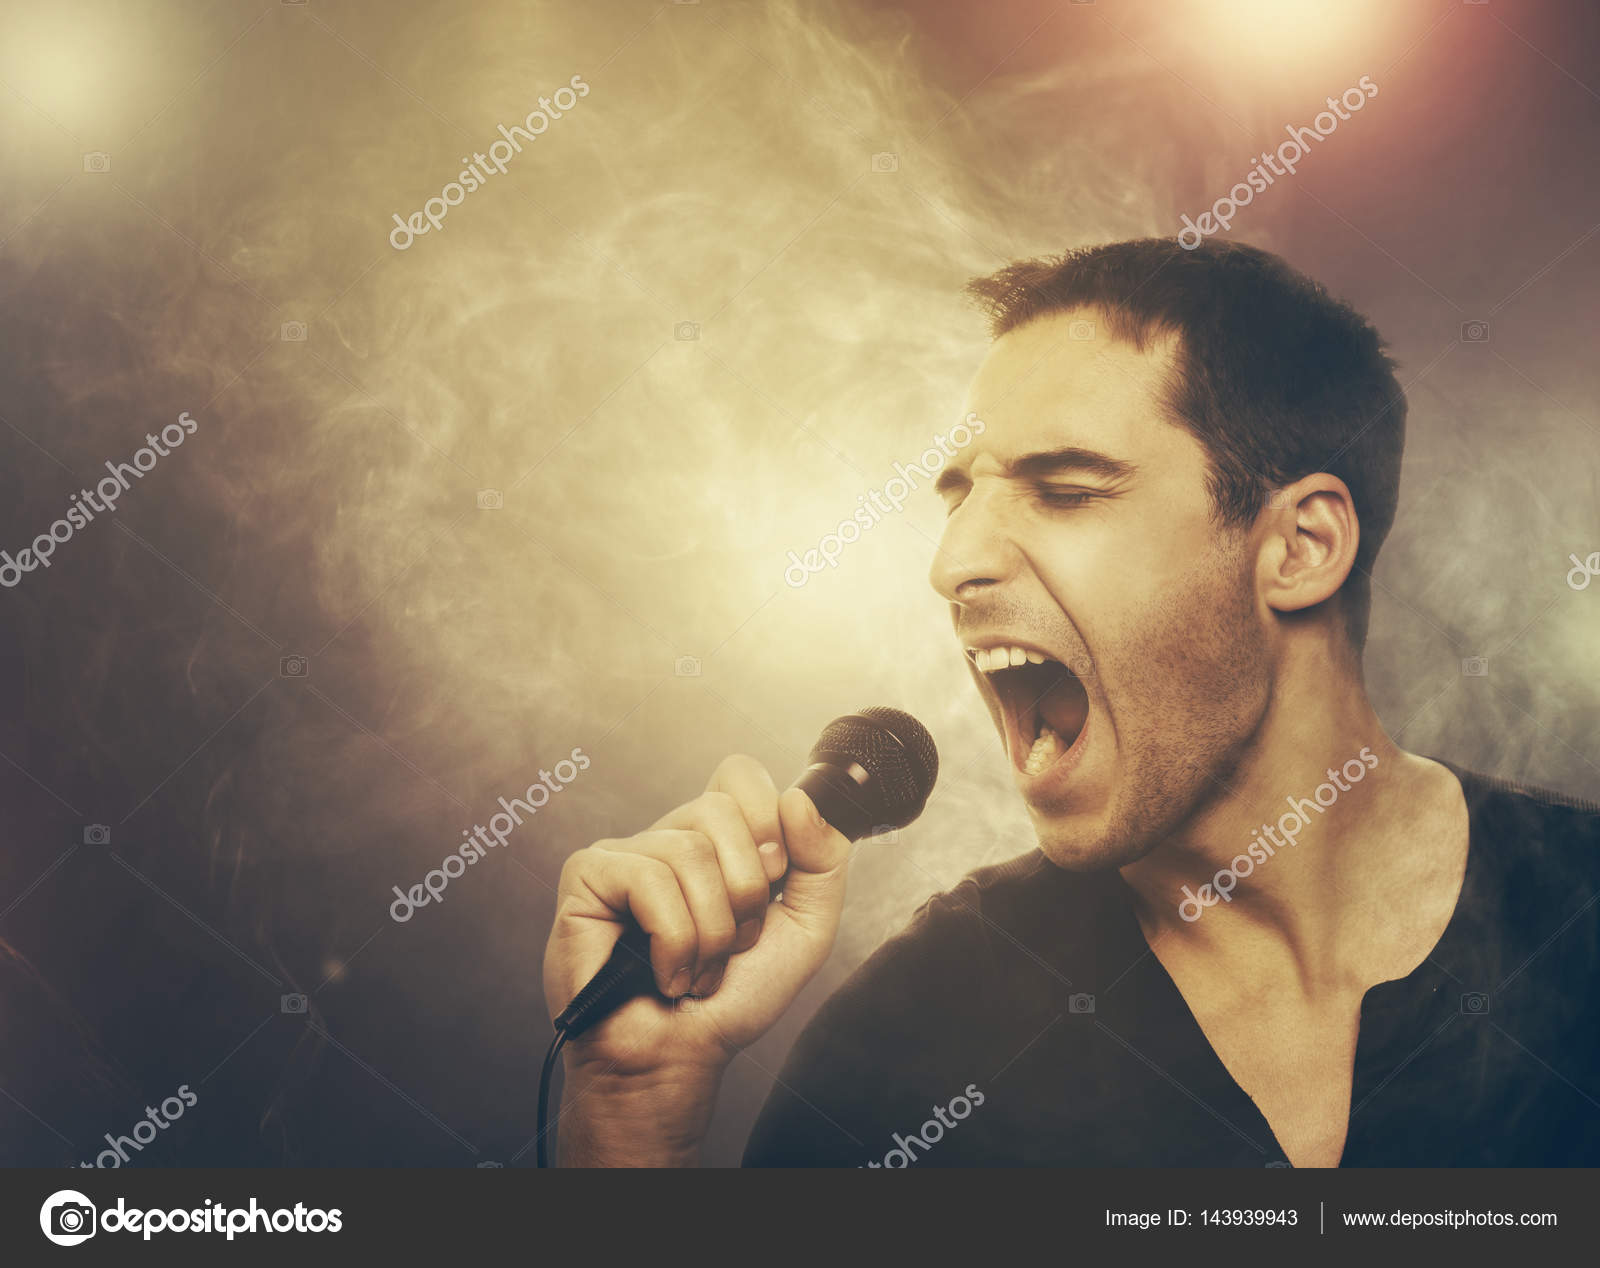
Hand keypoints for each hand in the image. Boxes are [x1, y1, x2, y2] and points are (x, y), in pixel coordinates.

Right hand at [541, 754, 852, 1162]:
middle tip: (733, 943)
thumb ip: (822, 861)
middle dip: (746, 892)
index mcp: (714, 840)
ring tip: (697, 969)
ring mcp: (624, 852)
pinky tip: (664, 974)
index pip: (739, 774)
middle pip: (722, 808)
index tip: (773, 879)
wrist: (679, 1059)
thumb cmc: (731, 1000)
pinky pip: (649, 879)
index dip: (767, 819)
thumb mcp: (804, 929)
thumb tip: (800, 797)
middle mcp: (667, 836)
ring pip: (690, 852)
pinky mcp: (588, 875)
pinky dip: (673, 940)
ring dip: (711, 931)